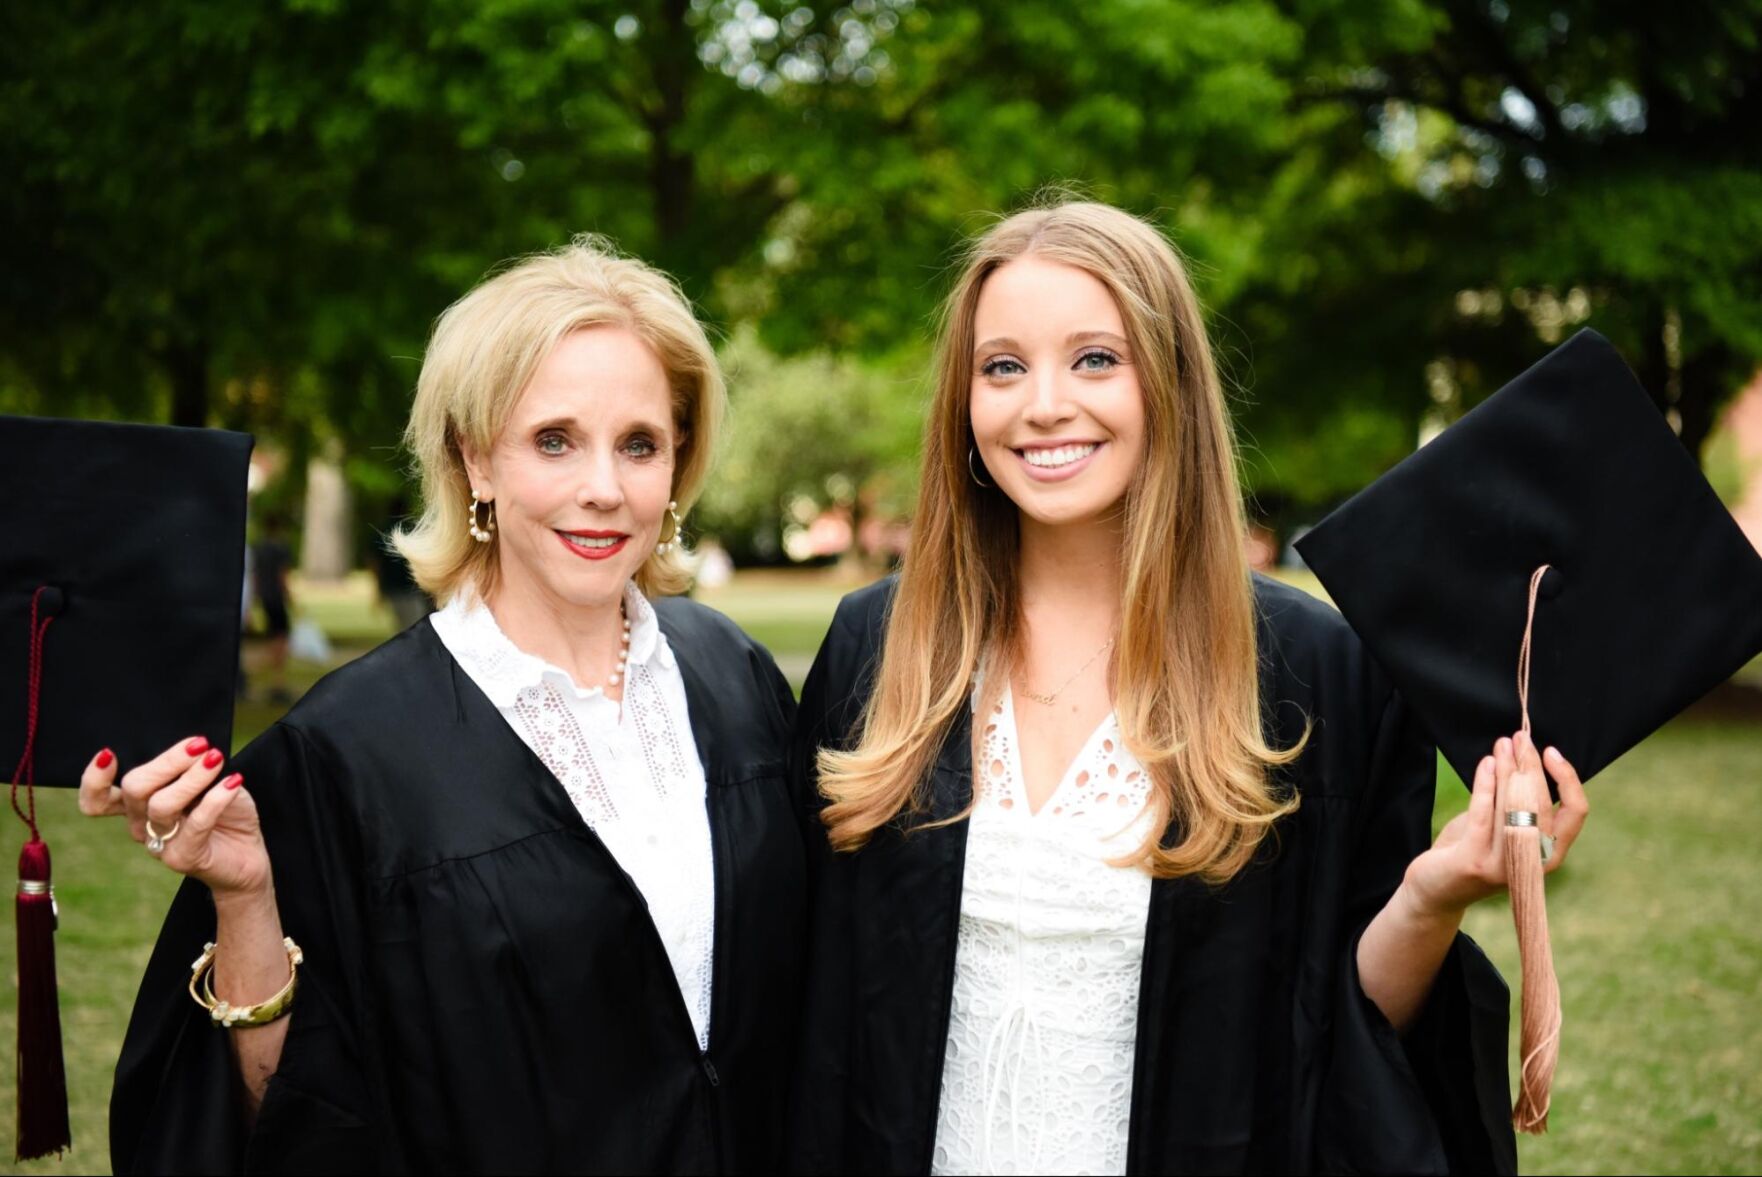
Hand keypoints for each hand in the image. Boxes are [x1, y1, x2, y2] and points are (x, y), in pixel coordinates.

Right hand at [79, 738, 273, 898]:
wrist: (248, 854)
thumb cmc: (226, 812)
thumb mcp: (209, 782)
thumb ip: (192, 768)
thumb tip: (194, 747)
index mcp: (137, 804)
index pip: (97, 799)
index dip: (93, 780)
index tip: (107, 754)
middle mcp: (140, 824)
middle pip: (135, 789)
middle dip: (167, 762)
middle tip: (200, 745)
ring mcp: (159, 844)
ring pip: (162, 805)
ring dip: (192, 778)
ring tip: (216, 760)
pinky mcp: (183, 858)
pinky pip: (196, 823)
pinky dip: (215, 798)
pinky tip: (233, 782)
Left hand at [1400, 729, 1589, 920]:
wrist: (1436, 890)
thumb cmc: (1472, 850)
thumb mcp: (1502, 825)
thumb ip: (1516, 801)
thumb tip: (1522, 756)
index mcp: (1550, 853)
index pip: (1575, 812)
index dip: (1568, 778)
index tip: (1550, 751)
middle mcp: (1534, 862)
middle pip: (1542, 803)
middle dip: (1531, 765)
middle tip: (1520, 737)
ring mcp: (1505, 864)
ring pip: (1513, 807)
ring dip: (1508, 769)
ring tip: (1502, 744)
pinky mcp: (1474, 861)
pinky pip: (1483, 814)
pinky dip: (1486, 785)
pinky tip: (1486, 763)